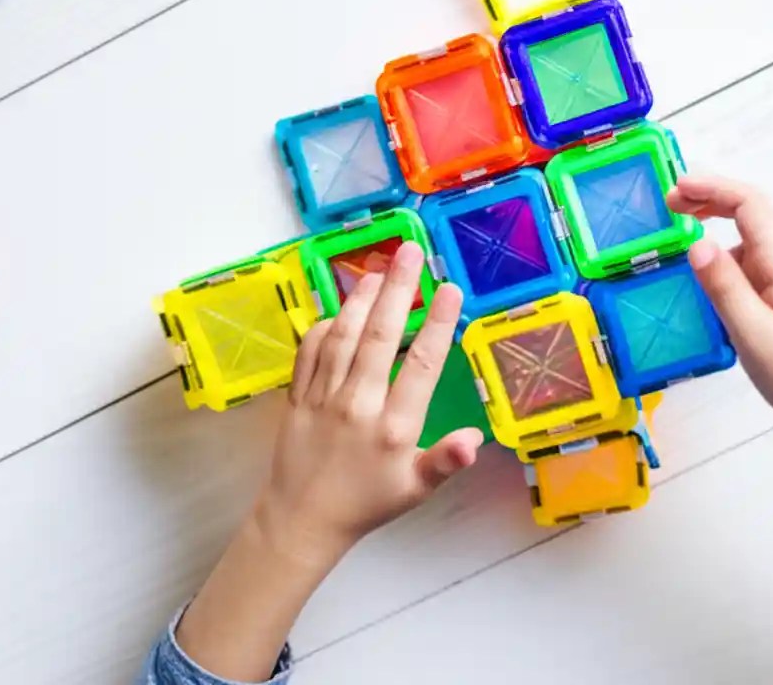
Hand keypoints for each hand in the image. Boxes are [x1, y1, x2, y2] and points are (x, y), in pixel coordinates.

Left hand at [264, 240, 481, 559]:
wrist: (303, 520)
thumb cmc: (368, 502)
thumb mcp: (415, 489)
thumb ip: (446, 461)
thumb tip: (476, 440)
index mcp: (394, 427)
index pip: (421, 365)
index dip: (437, 323)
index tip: (449, 289)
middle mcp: (358, 404)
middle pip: (380, 337)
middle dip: (398, 290)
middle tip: (411, 252)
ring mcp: (323, 398)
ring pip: (343, 337)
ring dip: (361, 299)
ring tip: (377, 269)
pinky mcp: (297, 398)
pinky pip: (309, 353)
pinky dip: (323, 327)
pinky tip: (338, 310)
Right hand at [667, 176, 772, 437]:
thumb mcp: (752, 333)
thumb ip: (723, 286)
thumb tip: (696, 243)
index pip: (748, 202)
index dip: (710, 188)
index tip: (673, 191)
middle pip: (750, 211)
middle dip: (709, 202)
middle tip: (669, 208)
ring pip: (750, 238)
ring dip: (716, 234)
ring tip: (680, 252)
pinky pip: (755, 263)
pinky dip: (727, 261)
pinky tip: (709, 285)